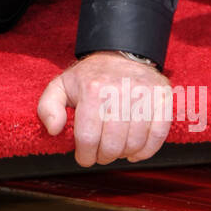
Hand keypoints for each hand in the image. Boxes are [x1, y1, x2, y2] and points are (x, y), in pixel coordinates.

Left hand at [37, 51, 172, 166]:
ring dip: (123, 155)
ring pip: (134, 143)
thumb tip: (54, 129)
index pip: (87, 137)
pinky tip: (134, 152)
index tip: (84, 157)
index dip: (84, 155)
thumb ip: (48, 107)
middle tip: (100, 155)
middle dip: (103, 157)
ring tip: (115, 151)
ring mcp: (144, 94)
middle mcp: (120, 90)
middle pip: (112, 144)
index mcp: (93, 89)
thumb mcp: (61, 86)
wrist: (121, 53)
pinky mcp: (162, 98)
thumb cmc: (90, 77)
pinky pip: (158, 135)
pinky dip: (147, 151)